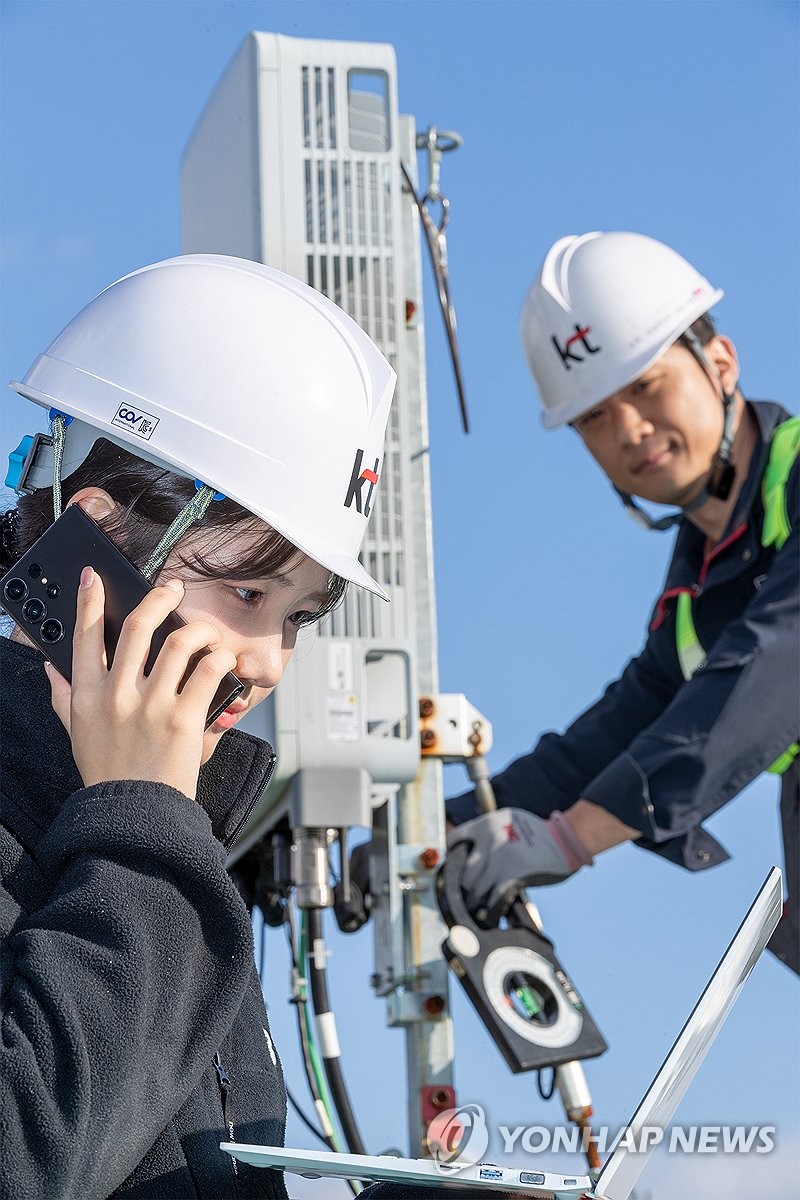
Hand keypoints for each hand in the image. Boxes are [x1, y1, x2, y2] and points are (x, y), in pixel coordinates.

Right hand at [44, 566, 237, 798]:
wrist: (134, 813)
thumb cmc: (108, 772)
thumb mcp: (76, 733)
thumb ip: (64, 697)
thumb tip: (52, 668)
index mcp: (87, 695)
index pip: (84, 636)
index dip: (88, 601)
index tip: (94, 577)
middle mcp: (117, 695)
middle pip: (137, 627)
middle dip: (157, 598)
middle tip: (171, 588)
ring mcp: (151, 706)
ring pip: (178, 643)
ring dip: (198, 630)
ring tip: (206, 632)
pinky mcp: (184, 719)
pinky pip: (207, 673)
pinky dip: (219, 660)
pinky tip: (222, 660)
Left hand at [446, 808, 592, 923]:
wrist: (564, 839)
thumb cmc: (538, 833)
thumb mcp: (508, 820)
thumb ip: (488, 833)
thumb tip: (471, 854)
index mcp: (485, 824)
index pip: (455, 840)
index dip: (452, 858)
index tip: (453, 871)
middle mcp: (488, 840)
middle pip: (464, 872)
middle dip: (465, 887)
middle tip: (468, 896)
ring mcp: (498, 859)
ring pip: (475, 889)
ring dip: (475, 902)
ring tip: (477, 910)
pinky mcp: (511, 876)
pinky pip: (492, 900)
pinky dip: (490, 910)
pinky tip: (491, 915)